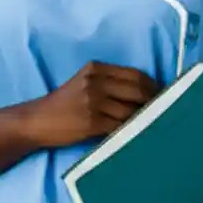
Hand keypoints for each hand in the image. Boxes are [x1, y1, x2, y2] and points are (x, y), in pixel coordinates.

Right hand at [21, 61, 159, 148]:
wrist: (38, 120)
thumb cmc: (64, 103)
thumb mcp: (83, 82)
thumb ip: (109, 82)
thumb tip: (146, 92)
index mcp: (94, 69)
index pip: (135, 74)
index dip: (154, 86)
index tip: (163, 96)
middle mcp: (94, 82)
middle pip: (138, 90)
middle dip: (155, 102)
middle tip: (164, 112)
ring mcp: (93, 102)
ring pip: (132, 110)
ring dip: (145, 119)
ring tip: (152, 124)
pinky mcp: (92, 122)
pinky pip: (122, 126)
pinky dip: (132, 130)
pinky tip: (136, 133)